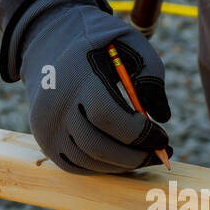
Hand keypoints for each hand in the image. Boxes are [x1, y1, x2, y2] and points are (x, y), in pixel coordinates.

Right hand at [12, 0, 171, 173]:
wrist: (49, 42)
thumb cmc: (97, 43)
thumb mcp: (130, 44)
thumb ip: (151, 76)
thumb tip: (163, 117)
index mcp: (77, 79)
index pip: (108, 117)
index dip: (140, 134)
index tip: (164, 137)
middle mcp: (56, 106)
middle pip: (97, 146)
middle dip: (135, 156)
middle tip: (160, 154)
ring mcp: (46, 127)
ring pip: (89, 160)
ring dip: (122, 164)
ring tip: (144, 156)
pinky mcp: (46, 141)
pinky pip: (77, 165)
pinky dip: (103, 167)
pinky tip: (122, 157)